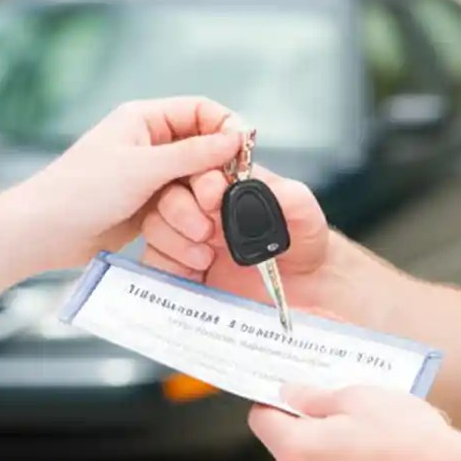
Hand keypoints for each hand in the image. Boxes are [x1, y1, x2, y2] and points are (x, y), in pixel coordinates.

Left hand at [3, 97, 243, 271]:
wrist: (44, 233)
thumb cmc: (81, 191)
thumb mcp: (142, 168)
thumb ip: (192, 154)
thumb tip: (236, 138)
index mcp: (144, 119)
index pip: (201, 110)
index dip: (225, 127)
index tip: (243, 153)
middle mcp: (151, 144)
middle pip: (204, 150)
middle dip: (213, 176)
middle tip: (215, 199)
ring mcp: (151, 176)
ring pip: (197, 184)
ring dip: (200, 205)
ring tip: (197, 225)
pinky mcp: (151, 206)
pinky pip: (184, 207)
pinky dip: (189, 221)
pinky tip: (190, 237)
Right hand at [139, 161, 337, 310]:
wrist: (304, 292)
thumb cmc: (302, 246)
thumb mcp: (305, 215)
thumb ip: (288, 197)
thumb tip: (262, 187)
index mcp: (229, 187)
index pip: (198, 168)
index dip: (201, 179)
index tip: (213, 195)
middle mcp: (204, 209)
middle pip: (166, 193)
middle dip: (181, 209)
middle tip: (206, 230)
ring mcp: (189, 238)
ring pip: (155, 224)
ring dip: (174, 238)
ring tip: (205, 256)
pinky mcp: (181, 269)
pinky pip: (155, 260)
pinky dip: (169, 264)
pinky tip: (196, 271)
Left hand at [249, 385, 460, 460]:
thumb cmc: (406, 440)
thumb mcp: (357, 397)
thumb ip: (314, 396)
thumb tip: (291, 394)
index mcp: (295, 452)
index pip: (261, 417)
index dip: (275, 396)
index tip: (295, 383)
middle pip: (284, 440)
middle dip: (305, 417)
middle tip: (340, 397)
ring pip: (309, 458)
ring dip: (327, 438)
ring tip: (366, 422)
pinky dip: (343, 458)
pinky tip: (375, 445)